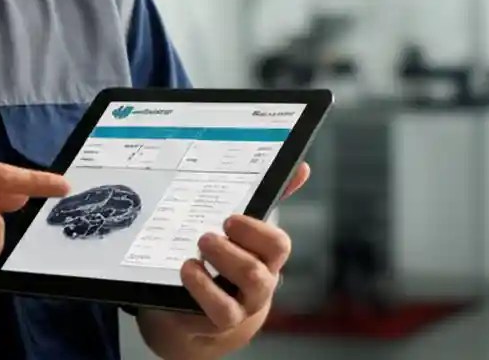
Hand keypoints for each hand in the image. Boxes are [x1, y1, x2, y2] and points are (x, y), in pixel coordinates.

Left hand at [138, 162, 309, 359]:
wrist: (200, 315)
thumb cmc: (224, 264)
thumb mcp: (239, 234)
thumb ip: (265, 200)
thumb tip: (300, 167)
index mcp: (266, 259)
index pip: (277, 245)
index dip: (257, 231)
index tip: (230, 219)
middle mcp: (259, 285)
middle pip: (260, 271)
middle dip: (232, 250)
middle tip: (206, 235)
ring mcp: (242, 306)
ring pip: (241, 291)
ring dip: (219, 265)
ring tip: (196, 251)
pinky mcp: (219, 321)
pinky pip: (220, 310)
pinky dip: (202, 288)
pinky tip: (188, 270)